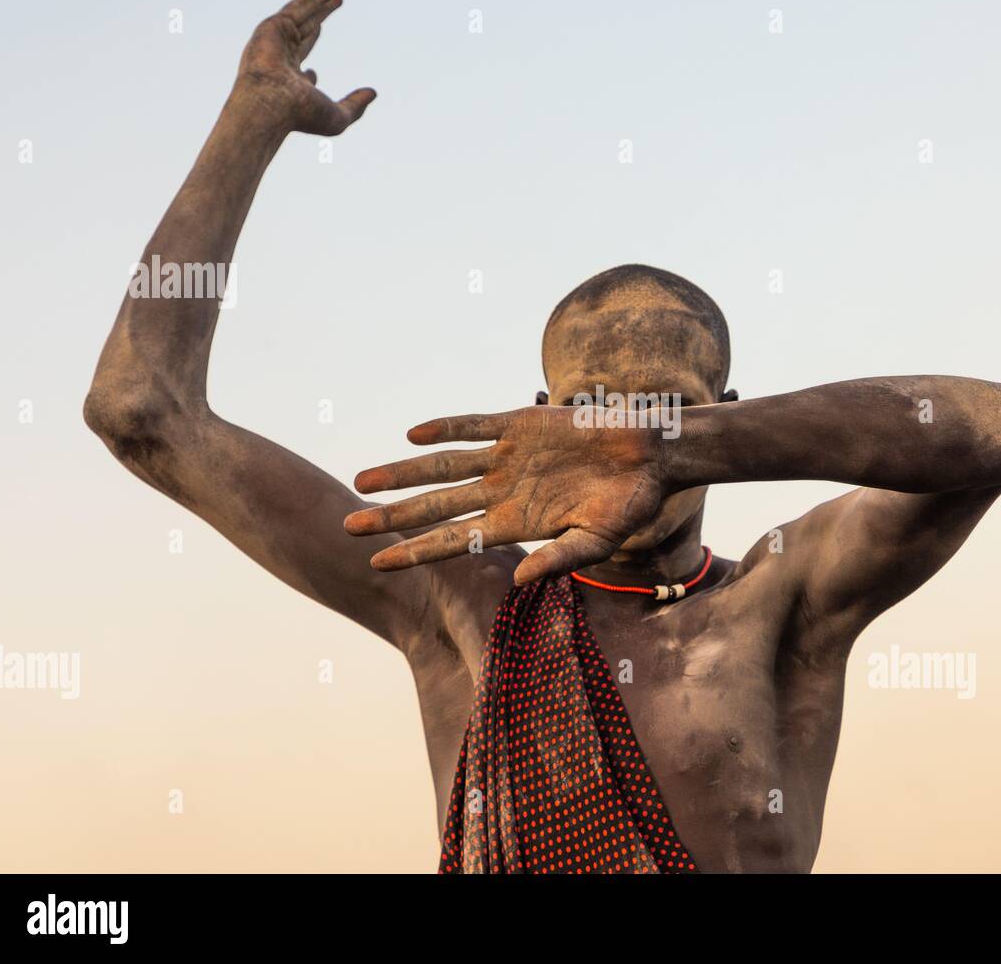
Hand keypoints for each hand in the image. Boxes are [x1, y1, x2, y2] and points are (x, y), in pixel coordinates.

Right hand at [233, 0, 375, 135]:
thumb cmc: (301, 116)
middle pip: (304, 34)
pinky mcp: (271, 27)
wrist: (271, 104)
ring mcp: (274, 43)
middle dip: (318, 20)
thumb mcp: (336, 117)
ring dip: (317, 5)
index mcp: (288, 86)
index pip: (299, 75)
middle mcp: (279, 62)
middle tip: (334, 8)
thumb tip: (372, 93)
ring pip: (300, 18)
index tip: (312, 75)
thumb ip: (354, 106)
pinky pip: (296, 9)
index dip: (308, 76)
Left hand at [344, 407, 667, 583]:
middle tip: (347, 525)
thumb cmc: (631, 505)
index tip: (376, 564)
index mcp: (516, 524)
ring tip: (362, 481)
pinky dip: (445, 428)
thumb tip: (516, 578)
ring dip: (402, 473)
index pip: (453, 540)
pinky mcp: (521, 423)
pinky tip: (413, 434)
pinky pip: (474, 426)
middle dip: (391, 517)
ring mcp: (509, 457)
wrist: (653, 456)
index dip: (414, 552)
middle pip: (435, 506)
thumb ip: (557, 559)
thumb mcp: (597, 541)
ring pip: (443, 465)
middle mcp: (503, 491)